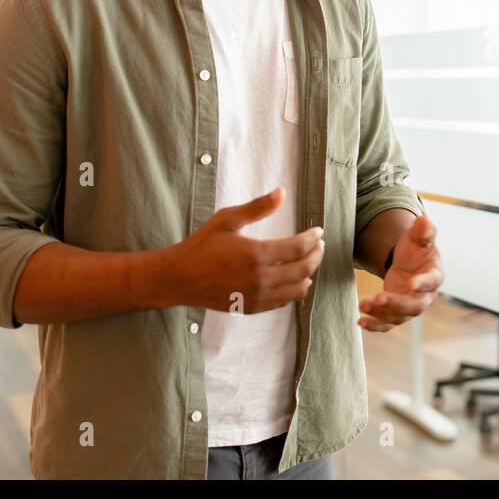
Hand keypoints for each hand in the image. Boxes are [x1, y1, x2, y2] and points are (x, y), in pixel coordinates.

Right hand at [160, 185, 322, 313]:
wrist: (179, 278)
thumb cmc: (202, 246)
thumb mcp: (228, 219)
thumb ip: (258, 207)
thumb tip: (282, 191)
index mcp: (256, 254)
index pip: (298, 248)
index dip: (313, 239)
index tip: (319, 231)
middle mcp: (260, 278)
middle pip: (303, 269)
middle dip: (316, 255)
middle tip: (319, 245)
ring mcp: (257, 296)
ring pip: (297, 289)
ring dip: (309, 274)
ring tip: (311, 261)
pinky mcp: (252, 307)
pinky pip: (283, 301)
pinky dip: (295, 290)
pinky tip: (296, 280)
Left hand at [358, 215, 442, 331]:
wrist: (409, 261)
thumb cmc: (416, 248)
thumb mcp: (418, 236)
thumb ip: (423, 230)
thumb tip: (423, 219)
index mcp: (434, 275)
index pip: (432, 282)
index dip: (422, 284)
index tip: (410, 284)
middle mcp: (425, 296)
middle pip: (415, 306)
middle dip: (396, 303)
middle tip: (378, 298)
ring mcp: (410, 307)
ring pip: (398, 317)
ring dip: (380, 314)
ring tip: (362, 305)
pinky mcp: (396, 313)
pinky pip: (387, 324)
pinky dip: (374, 325)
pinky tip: (360, 321)